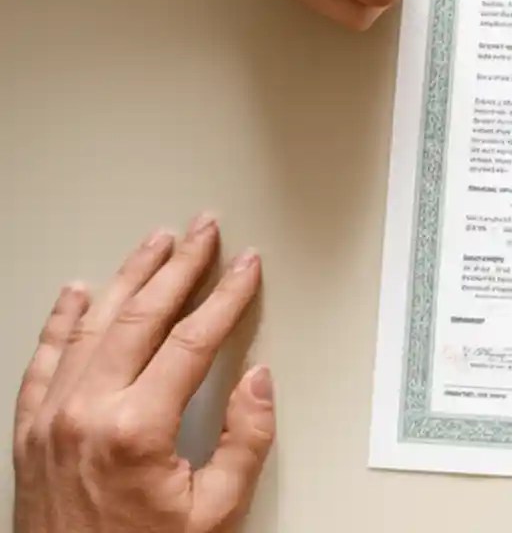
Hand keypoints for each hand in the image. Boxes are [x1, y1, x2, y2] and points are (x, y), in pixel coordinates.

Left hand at [12, 214, 273, 532]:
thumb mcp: (216, 512)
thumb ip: (246, 441)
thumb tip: (259, 381)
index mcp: (135, 429)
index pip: (191, 341)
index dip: (225, 297)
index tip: (246, 267)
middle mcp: (86, 413)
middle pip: (140, 317)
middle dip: (179, 267)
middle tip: (203, 231)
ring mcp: (50, 418)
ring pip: (91, 325)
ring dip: (127, 278)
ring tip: (154, 245)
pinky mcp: (28, 431)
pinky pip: (44, 357)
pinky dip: (61, 319)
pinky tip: (77, 293)